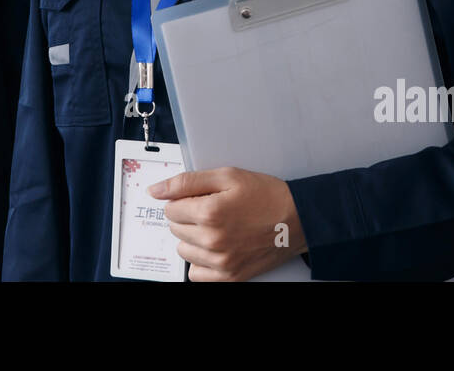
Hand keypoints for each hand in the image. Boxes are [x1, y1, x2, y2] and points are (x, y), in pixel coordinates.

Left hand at [148, 167, 306, 281]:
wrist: (297, 220)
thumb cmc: (265, 195)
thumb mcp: (227, 176)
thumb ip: (186, 182)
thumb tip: (155, 190)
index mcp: (210, 212)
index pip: (170, 208)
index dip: (183, 199)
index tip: (200, 198)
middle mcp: (213, 240)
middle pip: (174, 228)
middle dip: (188, 217)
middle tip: (212, 210)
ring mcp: (221, 262)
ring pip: (183, 250)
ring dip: (193, 238)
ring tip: (216, 228)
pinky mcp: (230, 276)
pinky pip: (196, 274)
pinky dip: (201, 261)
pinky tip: (215, 248)